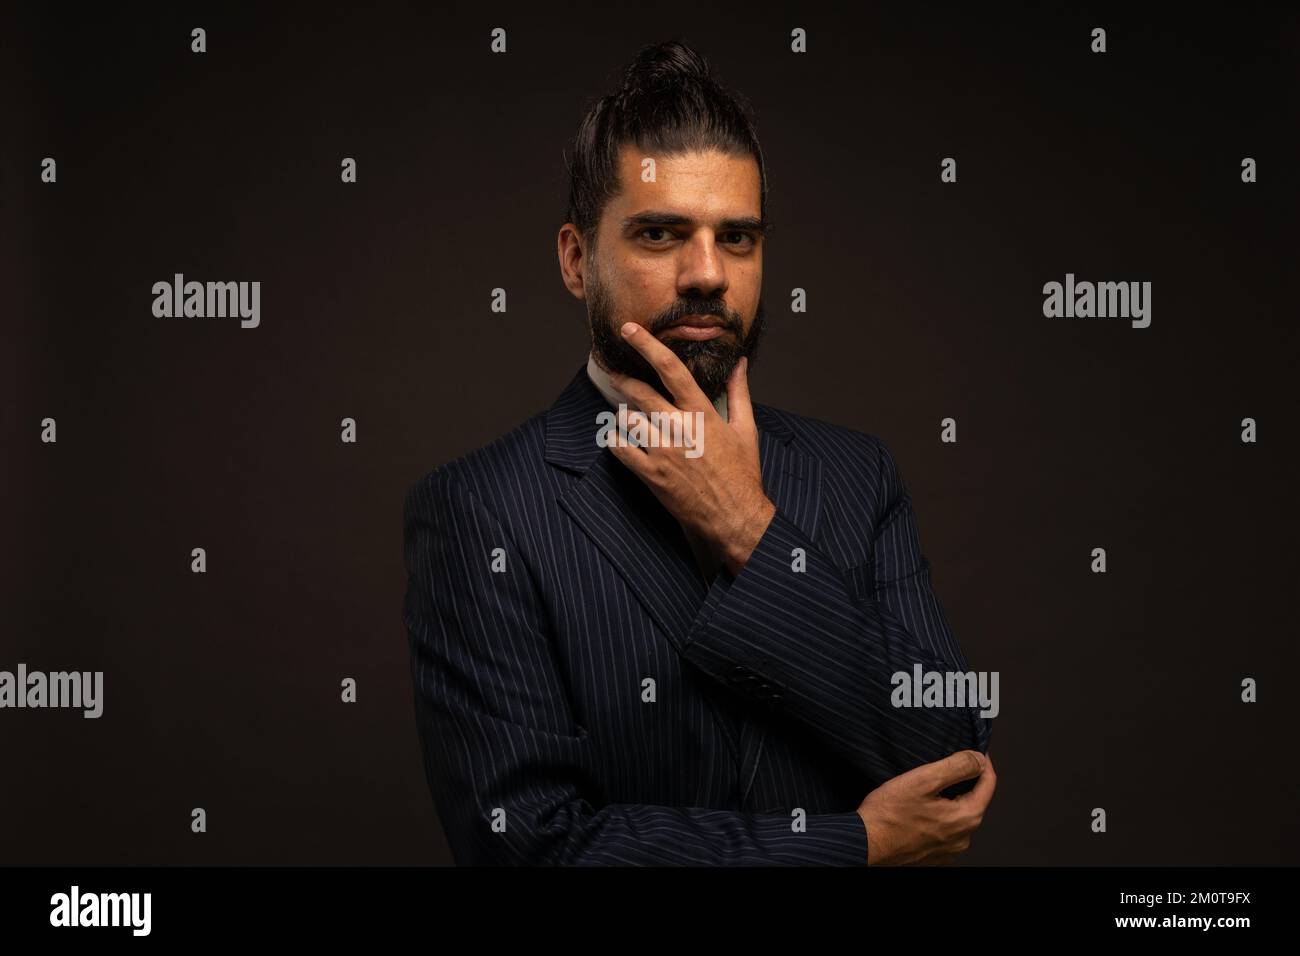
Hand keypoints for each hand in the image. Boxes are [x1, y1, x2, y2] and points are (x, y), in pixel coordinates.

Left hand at [606, 323, 774, 576]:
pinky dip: (615, 441)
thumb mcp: (746, 429)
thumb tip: (740, 363)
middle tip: (613, 370)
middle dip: (622, 377)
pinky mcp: (652, 474)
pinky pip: (621, 450)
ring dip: (624, 415)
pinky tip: (619, 438)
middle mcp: (679, 427)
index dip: (647, 345)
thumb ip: (739, 392)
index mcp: (702, 413)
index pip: (671, 368)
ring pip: (627, 419)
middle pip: (640, 392)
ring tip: (628, 416)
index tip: (630, 330)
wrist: (734, 515)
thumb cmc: (742, 473)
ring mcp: (663, 451)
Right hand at [856, 751, 996, 865]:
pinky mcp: (935, 855)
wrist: (865, 844)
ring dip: (950, 800)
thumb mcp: (923, 779)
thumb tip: (978, 758)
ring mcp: (949, 850)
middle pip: (974, 800)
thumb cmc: (888, 815)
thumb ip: (956, 766)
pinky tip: (920, 810)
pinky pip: (945, 830)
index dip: (982, 762)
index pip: (988, 784)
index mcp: (965, 818)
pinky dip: (939, 816)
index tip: (975, 750)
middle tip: (945, 767)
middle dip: (964, 781)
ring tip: (928, 789)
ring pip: (958, 815)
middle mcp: (963, 838)